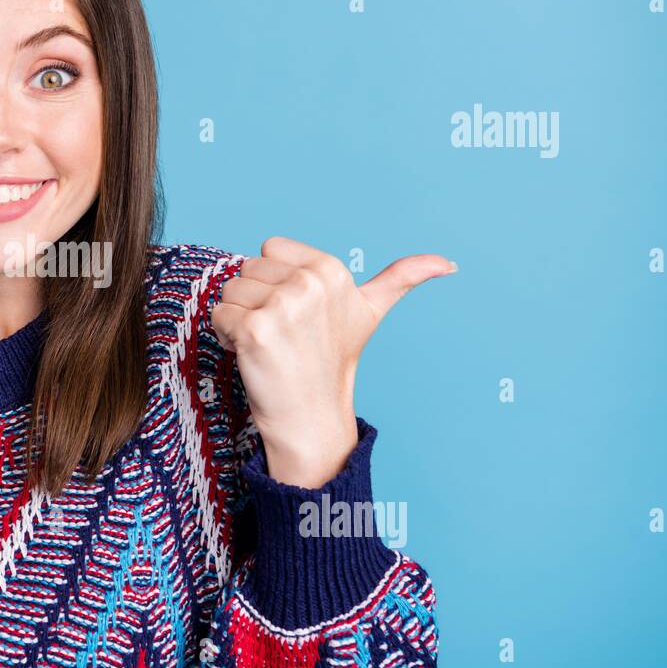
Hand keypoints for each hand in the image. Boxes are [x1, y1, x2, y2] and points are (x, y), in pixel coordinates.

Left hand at [212, 236, 455, 487]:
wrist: (312, 416)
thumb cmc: (332, 362)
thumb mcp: (369, 312)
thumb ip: (401, 279)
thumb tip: (448, 263)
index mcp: (331, 269)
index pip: (267, 251)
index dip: (272, 282)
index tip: (294, 314)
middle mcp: (309, 283)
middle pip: (245, 270)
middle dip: (253, 301)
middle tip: (281, 336)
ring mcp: (283, 306)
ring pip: (229, 292)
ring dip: (237, 320)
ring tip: (269, 346)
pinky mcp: (256, 329)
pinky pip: (218, 316)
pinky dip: (225, 337)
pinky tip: (251, 356)